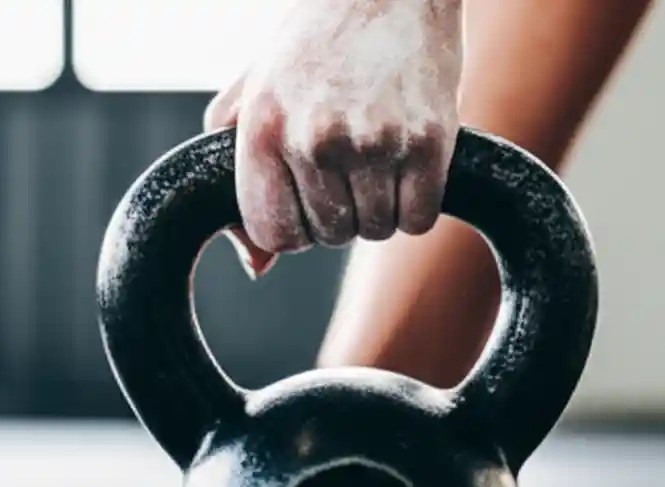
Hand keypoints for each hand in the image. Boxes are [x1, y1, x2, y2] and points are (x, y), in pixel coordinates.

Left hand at [204, 0, 462, 277]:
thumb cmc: (314, 44)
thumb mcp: (255, 94)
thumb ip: (236, 176)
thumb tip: (255, 265)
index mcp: (263, 128)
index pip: (272, 234)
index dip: (293, 226)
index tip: (307, 198)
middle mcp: (314, 138)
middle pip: (329, 236)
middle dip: (340, 212)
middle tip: (350, 165)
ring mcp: (373, 142)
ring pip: (375, 231)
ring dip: (380, 209)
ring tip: (378, 157)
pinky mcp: (428, 142)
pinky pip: (418, 221)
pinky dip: (417, 205)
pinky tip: (408, 163)